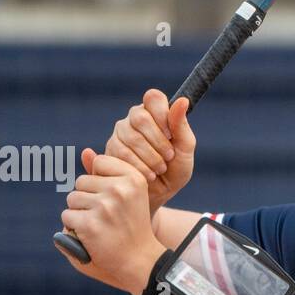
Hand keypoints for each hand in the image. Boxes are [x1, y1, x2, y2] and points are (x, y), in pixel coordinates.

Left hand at [58, 153, 167, 294]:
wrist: (140, 259)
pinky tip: (92, 235)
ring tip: (100, 225)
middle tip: (107, 216)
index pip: (99, 162)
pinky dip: (74, 227)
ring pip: (72, 198)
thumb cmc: (132, 224)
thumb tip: (85, 151)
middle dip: (87, 198)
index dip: (101, 180)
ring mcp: (104, 207)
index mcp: (133, 178)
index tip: (115, 198)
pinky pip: (68, 216)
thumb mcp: (128, 194)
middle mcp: (120, 189)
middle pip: (81, 181)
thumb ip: (106, 172)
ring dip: (80, 212)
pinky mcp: (90, 224)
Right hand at [83, 88, 196, 212]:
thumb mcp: (185, 151)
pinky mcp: (109, 150)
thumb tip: (183, 100)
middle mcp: (134, 119)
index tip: (171, 136)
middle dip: (158, 141)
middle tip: (168, 158)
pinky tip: (146, 175)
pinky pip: (120, 154)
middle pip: (140, 117)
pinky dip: (138, 168)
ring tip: (159, 170)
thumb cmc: (174, 171)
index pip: (153, 98)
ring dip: (149, 157)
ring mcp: (119, 133)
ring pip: (130, 137)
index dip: (162, 115)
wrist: (158, 196)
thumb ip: (182, 127)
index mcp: (154, 112)